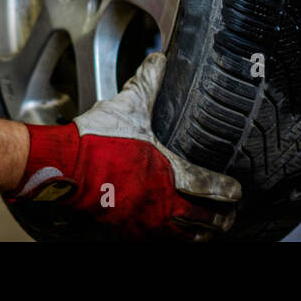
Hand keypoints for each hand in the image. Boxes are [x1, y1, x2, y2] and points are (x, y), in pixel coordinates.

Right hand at [8, 53, 241, 239]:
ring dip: (197, 234)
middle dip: (217, 221)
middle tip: (229, 218)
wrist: (63, 164)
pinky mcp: (123, 226)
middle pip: (198, 218)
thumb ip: (148, 83)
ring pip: (179, 235)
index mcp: (164, 171)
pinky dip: (171, 240)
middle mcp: (157, 199)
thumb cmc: (94, 140)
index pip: (206, 185)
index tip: (237, 192)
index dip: (225, 190)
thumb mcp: (127, 106)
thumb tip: (160, 59)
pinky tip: (173, 237)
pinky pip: (154, 240)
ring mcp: (140, 217)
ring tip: (209, 233)